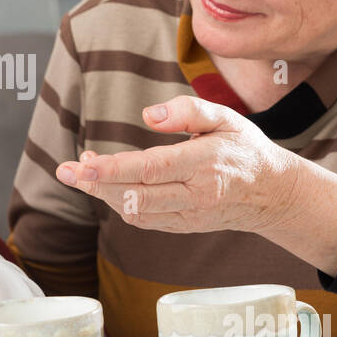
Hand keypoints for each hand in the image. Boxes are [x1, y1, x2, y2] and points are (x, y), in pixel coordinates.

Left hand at [54, 95, 300, 234]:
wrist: (272, 194)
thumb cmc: (245, 149)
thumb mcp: (226, 118)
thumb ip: (188, 110)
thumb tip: (147, 114)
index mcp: (207, 163)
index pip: (153, 168)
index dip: (115, 168)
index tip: (85, 164)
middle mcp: (198, 194)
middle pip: (138, 194)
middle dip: (96, 184)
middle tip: (65, 170)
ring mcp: (190, 215)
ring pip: (137, 211)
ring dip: (103, 194)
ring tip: (80, 172)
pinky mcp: (184, 226)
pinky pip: (145, 220)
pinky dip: (120, 204)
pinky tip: (105, 186)